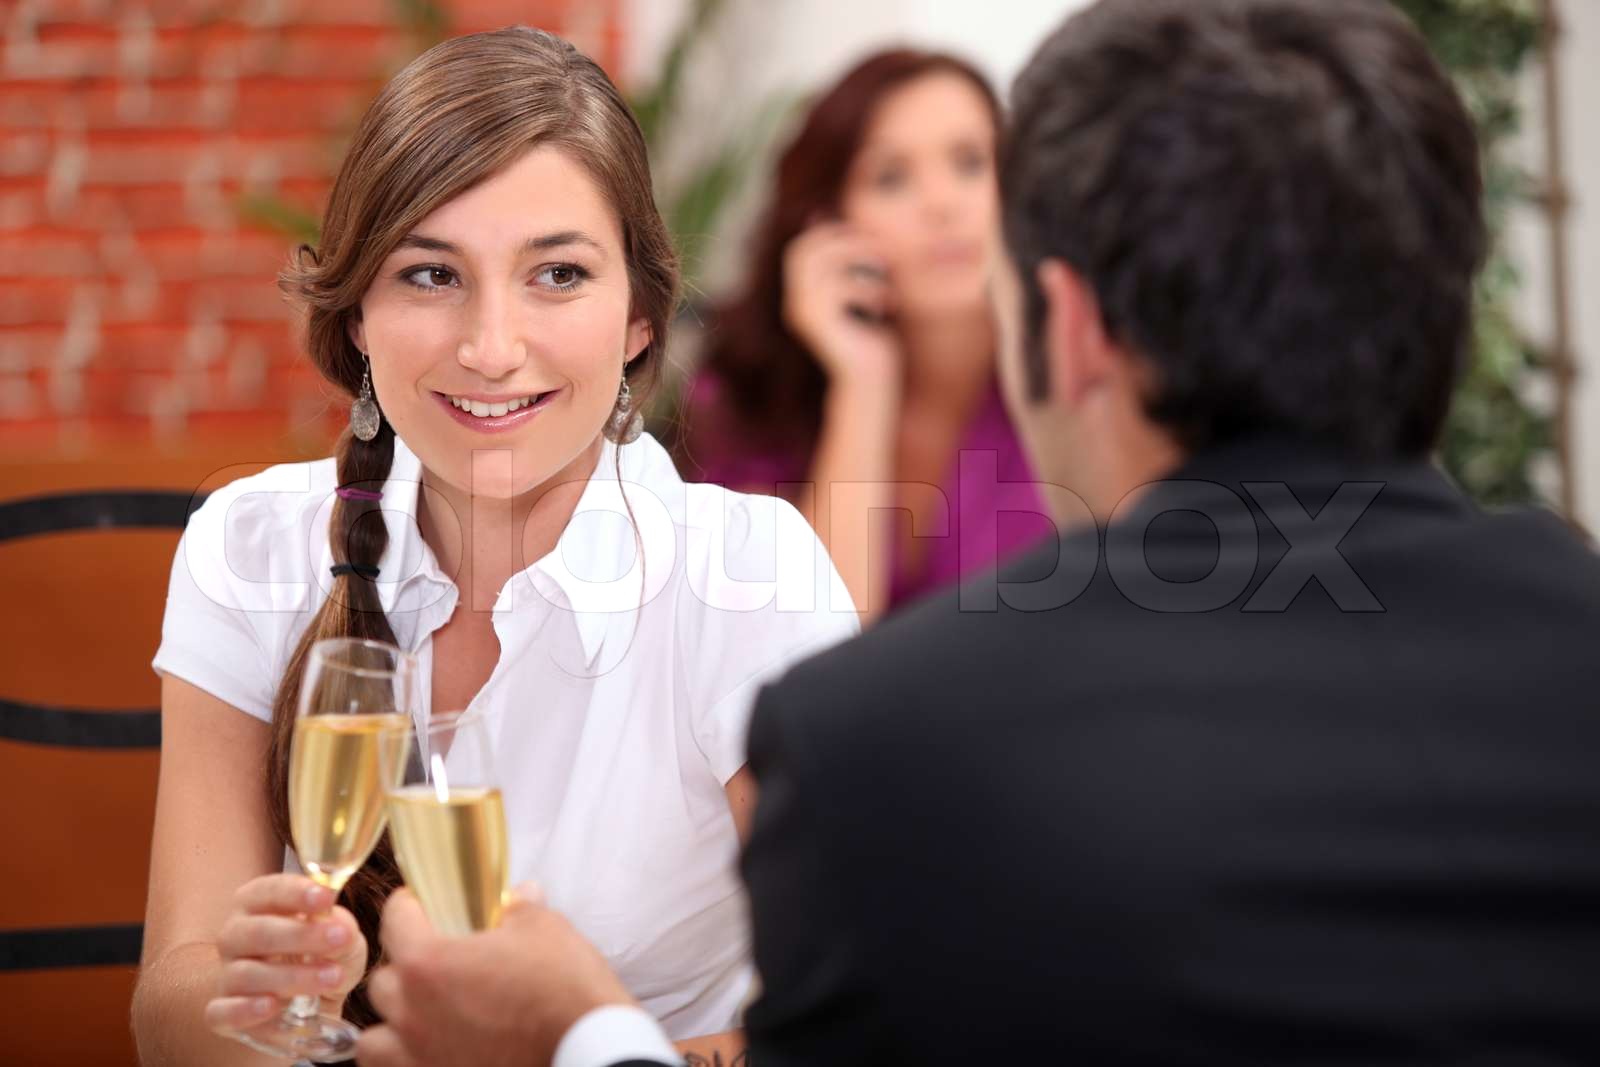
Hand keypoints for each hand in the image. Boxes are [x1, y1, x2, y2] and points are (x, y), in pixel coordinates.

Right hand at [203, 873, 366, 1034]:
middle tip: (341, 938)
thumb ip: (342, 928)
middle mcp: (235, 936)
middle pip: (257, 931)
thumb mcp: (341, 939)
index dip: (296, 892)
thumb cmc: (321, 957)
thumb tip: (341, 929)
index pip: (270, 890)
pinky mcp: (222, 1015)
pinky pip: (222, 1012)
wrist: (307, 1008)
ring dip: (292, 977)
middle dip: (300, 935)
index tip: (326, 898)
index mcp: (258, 904)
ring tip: (332, 978)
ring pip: (246, 974)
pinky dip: (245, 1010)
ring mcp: (225, 976)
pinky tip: (272, 1006)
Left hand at [355, 885, 635, 1066]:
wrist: (584, 1046)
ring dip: (392, 1022)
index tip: (418, 904)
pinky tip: (427, 1049)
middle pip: (383, 980)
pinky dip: (402, 1059)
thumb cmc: (562, 987)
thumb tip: (520, 895)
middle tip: (434, 962)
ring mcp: (418, 1055)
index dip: (408, 905)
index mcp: (429, 962)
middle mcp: (412, 1011)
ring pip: (375, 1037)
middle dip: (405, 966)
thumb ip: (521, 908)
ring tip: (419, 1016)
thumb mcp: (545, 929)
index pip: (395, 920)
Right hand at [781, 221, 901, 387]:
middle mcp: (795, 304)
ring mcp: (803, 315)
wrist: (872, 380)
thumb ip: (853, 266)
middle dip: (846, 244)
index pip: (800, 251)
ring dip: (862, 266)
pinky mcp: (819, 326)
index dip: (829, 234)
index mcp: (801, 296)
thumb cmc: (872, 336)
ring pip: (825, 267)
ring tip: (887, 284)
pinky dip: (868, 290)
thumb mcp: (862, 294)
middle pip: (806, 253)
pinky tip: (884, 306)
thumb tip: (854, 235)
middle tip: (882, 252)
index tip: (865, 237)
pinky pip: (839, 288)